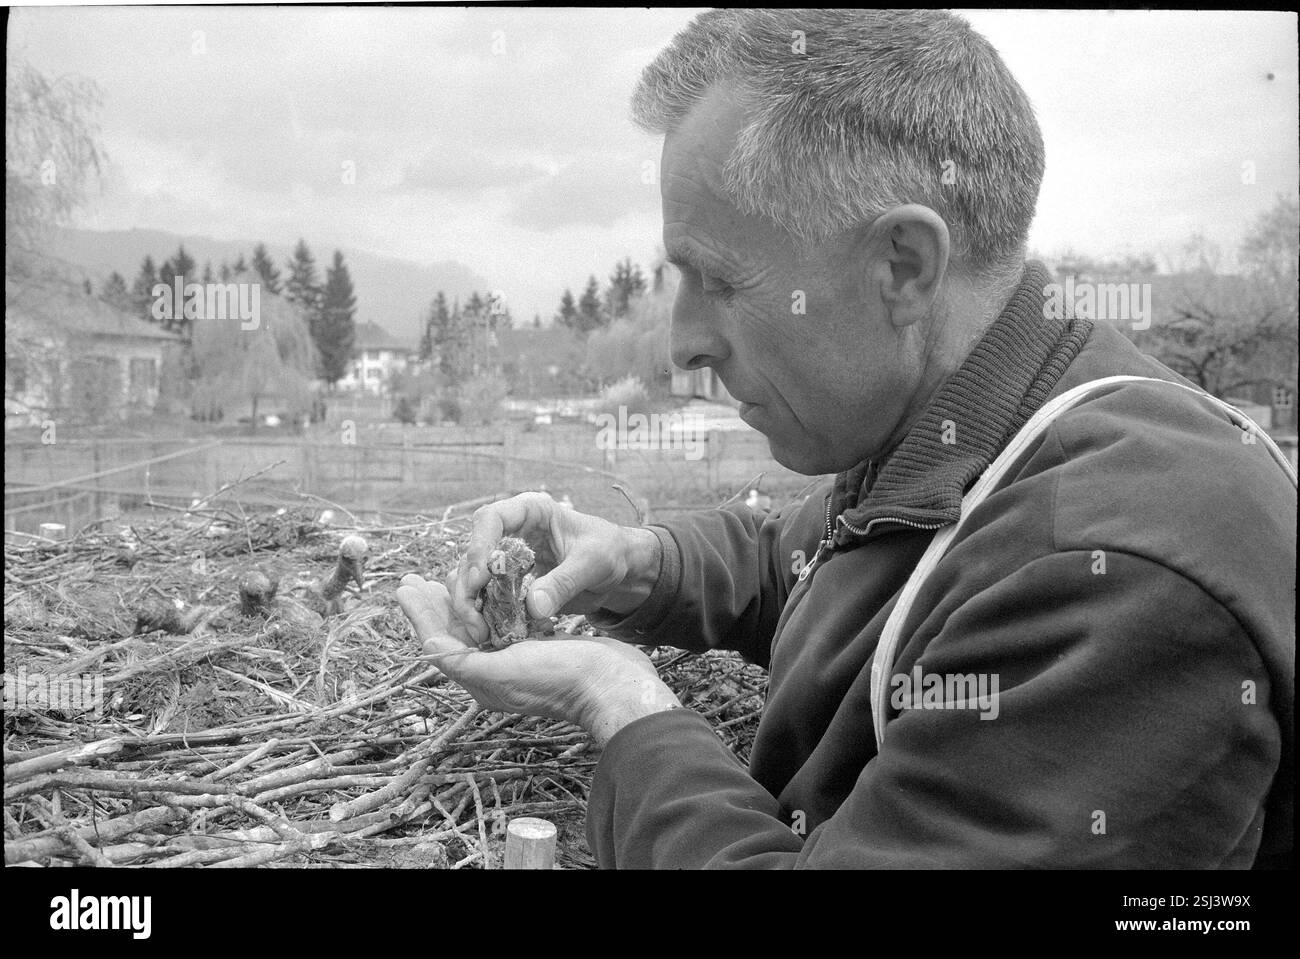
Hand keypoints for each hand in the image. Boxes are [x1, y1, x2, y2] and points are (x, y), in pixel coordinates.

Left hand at [397, 574, 679, 744]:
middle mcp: (496, 668)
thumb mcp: (504, 672)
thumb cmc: (559, 680)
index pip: (440, 642)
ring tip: (441, 578)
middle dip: (434, 603)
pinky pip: (505, 620)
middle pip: (455, 631)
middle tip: (413, 578)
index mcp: (482, 678)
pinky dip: (491, 601)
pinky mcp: (540, 644)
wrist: (613, 684)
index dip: (421, 614)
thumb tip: (427, 645)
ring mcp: (518, 657)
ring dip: (460, 598)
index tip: (405, 585)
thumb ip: (463, 660)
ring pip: (478, 623)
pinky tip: (489, 588)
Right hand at [450, 491, 660, 646]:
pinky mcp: (508, 583)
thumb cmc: (609, 551)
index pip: (491, 518)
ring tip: (480, 631)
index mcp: (531, 512)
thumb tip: (532, 607)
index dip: (479, 545)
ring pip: (470, 577)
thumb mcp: (593, 563)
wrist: (619, 567)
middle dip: (467, 586)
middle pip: (472, 553)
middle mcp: (511, 532)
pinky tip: (487, 633)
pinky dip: (482, 614)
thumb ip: (564, 582)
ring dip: (468, 604)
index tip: (482, 578)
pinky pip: (484, 597)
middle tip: (474, 617)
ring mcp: (506, 558)